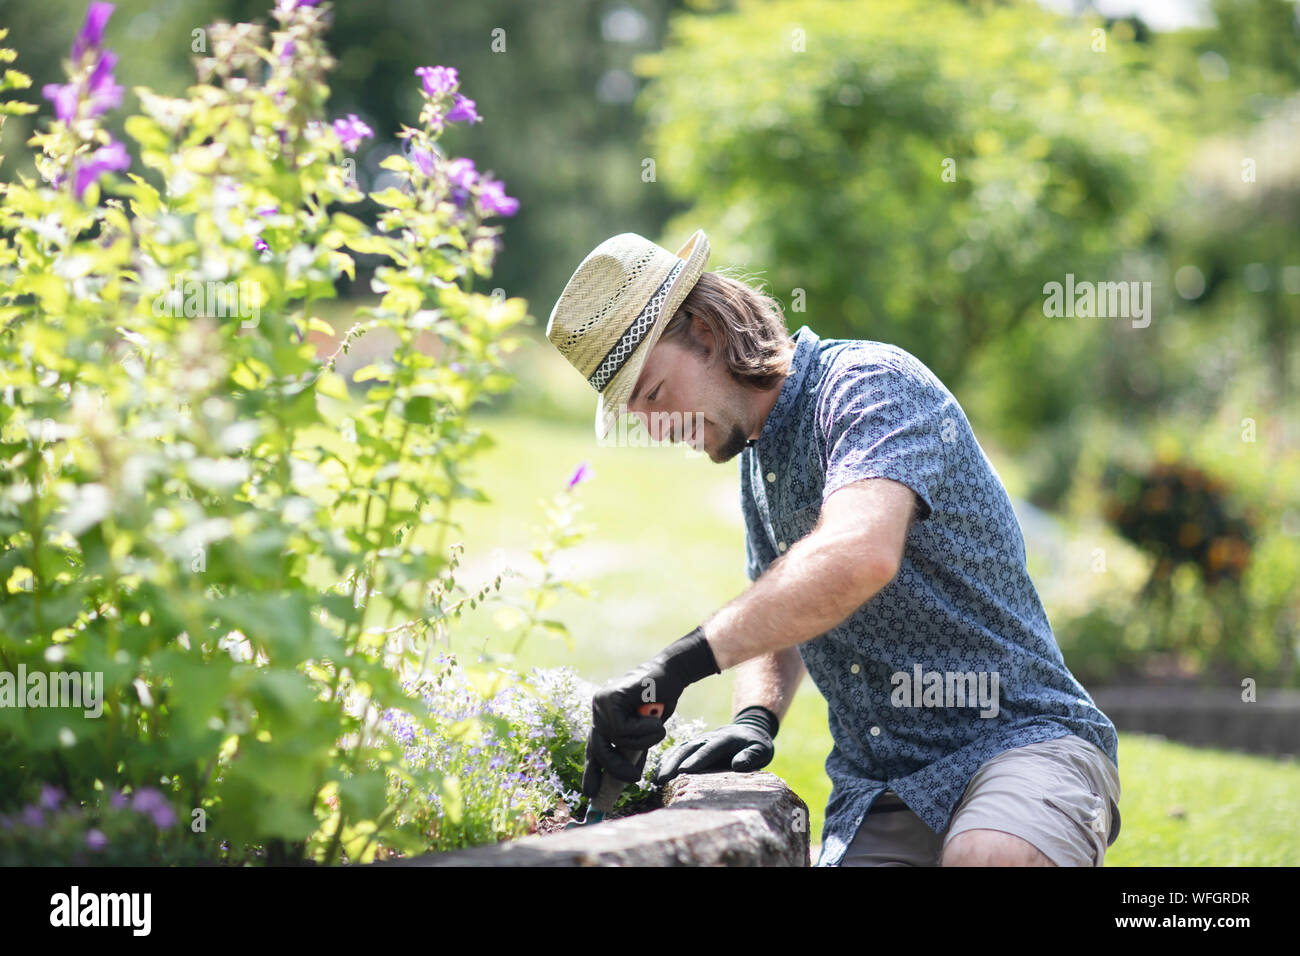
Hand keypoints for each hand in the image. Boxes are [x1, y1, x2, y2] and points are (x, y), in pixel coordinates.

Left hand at [581, 627, 718, 798]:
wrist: (670, 675)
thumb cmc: (660, 704)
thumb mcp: (644, 733)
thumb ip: (632, 748)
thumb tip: (626, 777)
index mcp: (604, 719)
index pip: (594, 749)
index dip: (592, 771)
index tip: (590, 793)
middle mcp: (598, 711)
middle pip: (600, 749)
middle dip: (617, 767)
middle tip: (635, 778)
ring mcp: (601, 703)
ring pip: (618, 739)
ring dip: (644, 739)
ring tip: (658, 728)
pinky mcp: (610, 697)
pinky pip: (624, 727)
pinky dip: (645, 727)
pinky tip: (655, 716)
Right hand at [653, 705, 778, 784]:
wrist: (748, 730)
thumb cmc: (755, 745)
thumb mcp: (761, 750)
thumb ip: (751, 756)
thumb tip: (738, 765)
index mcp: (724, 739)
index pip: (708, 750)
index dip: (696, 760)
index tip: (684, 771)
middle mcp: (707, 738)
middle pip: (688, 749)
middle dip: (674, 763)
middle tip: (662, 779)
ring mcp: (698, 741)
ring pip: (679, 750)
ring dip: (666, 764)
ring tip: (655, 780)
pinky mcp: (692, 747)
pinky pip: (676, 752)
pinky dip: (665, 761)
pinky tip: (655, 775)